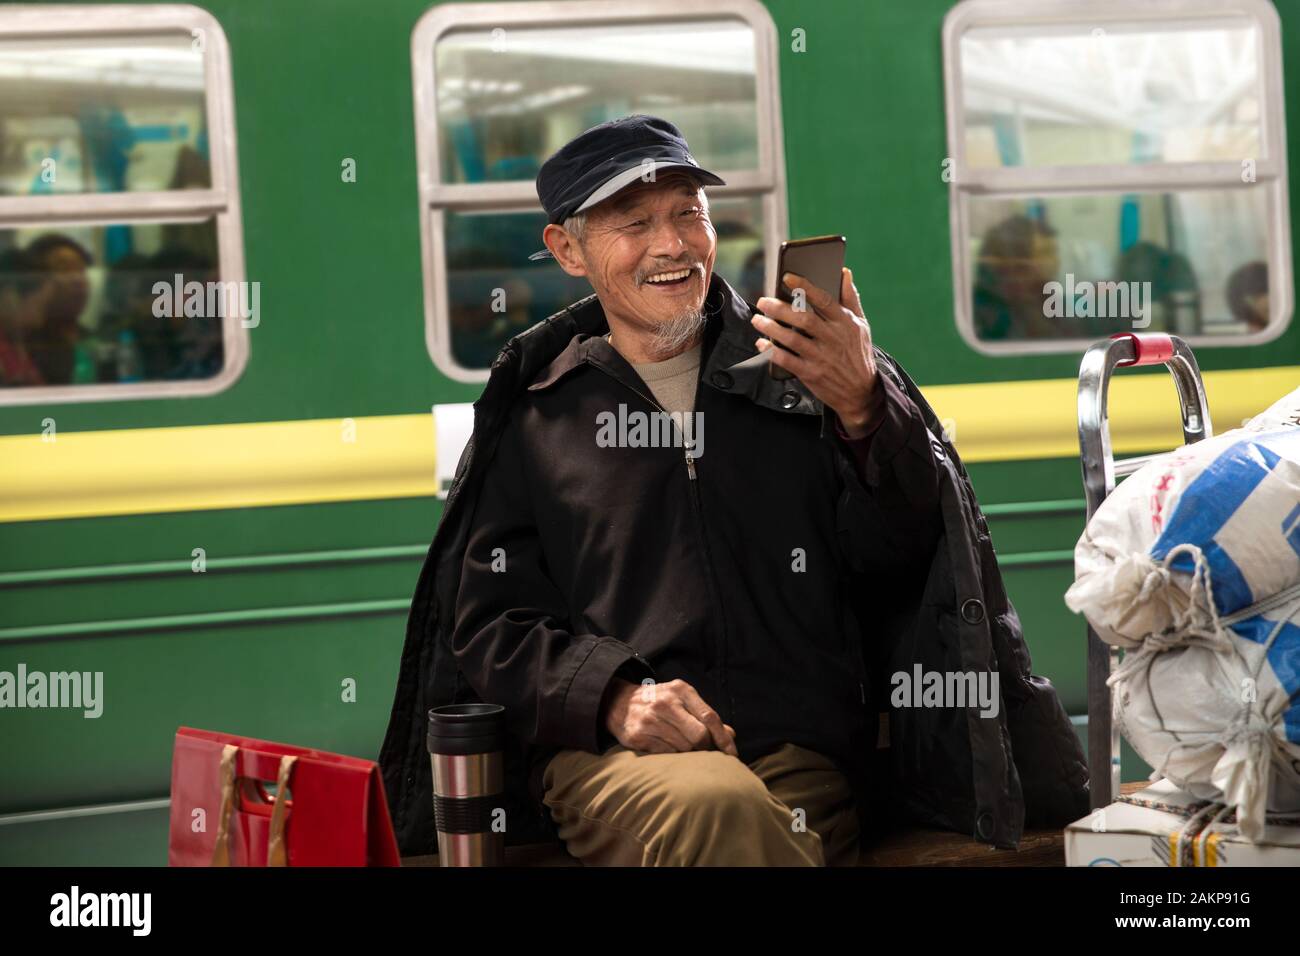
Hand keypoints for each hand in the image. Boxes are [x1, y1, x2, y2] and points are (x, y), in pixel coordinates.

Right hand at [602, 678, 738, 755]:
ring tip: (683, 747)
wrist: (619, 702)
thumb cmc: (659, 703)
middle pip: (699, 736)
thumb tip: (731, 735)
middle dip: (705, 747)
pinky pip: (667, 754)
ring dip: (689, 752)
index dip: (723, 738)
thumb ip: (705, 715)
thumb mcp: (682, 700)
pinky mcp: (638, 736)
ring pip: (684, 748)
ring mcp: (650, 720)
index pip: (709, 717)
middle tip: (704, 751)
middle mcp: (665, 703)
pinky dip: (672, 755)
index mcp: (680, 690)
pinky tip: (667, 746)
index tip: (732, 753)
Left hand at [752, 267, 881, 437]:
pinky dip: (772, 352)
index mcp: (845, 323)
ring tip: (757, 320)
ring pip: (792, 339)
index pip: (824, 300)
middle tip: (762, 301)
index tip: (787, 277)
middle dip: (780, 308)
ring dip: (771, 329)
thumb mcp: (861, 325)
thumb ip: (850, 298)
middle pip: (803, 319)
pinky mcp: (811, 374)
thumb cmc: (858, 354)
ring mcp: (821, 357)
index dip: (805, 287)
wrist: (861, 392)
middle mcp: (833, 338)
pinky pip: (787, 361)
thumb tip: (844, 273)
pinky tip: (761, 343)